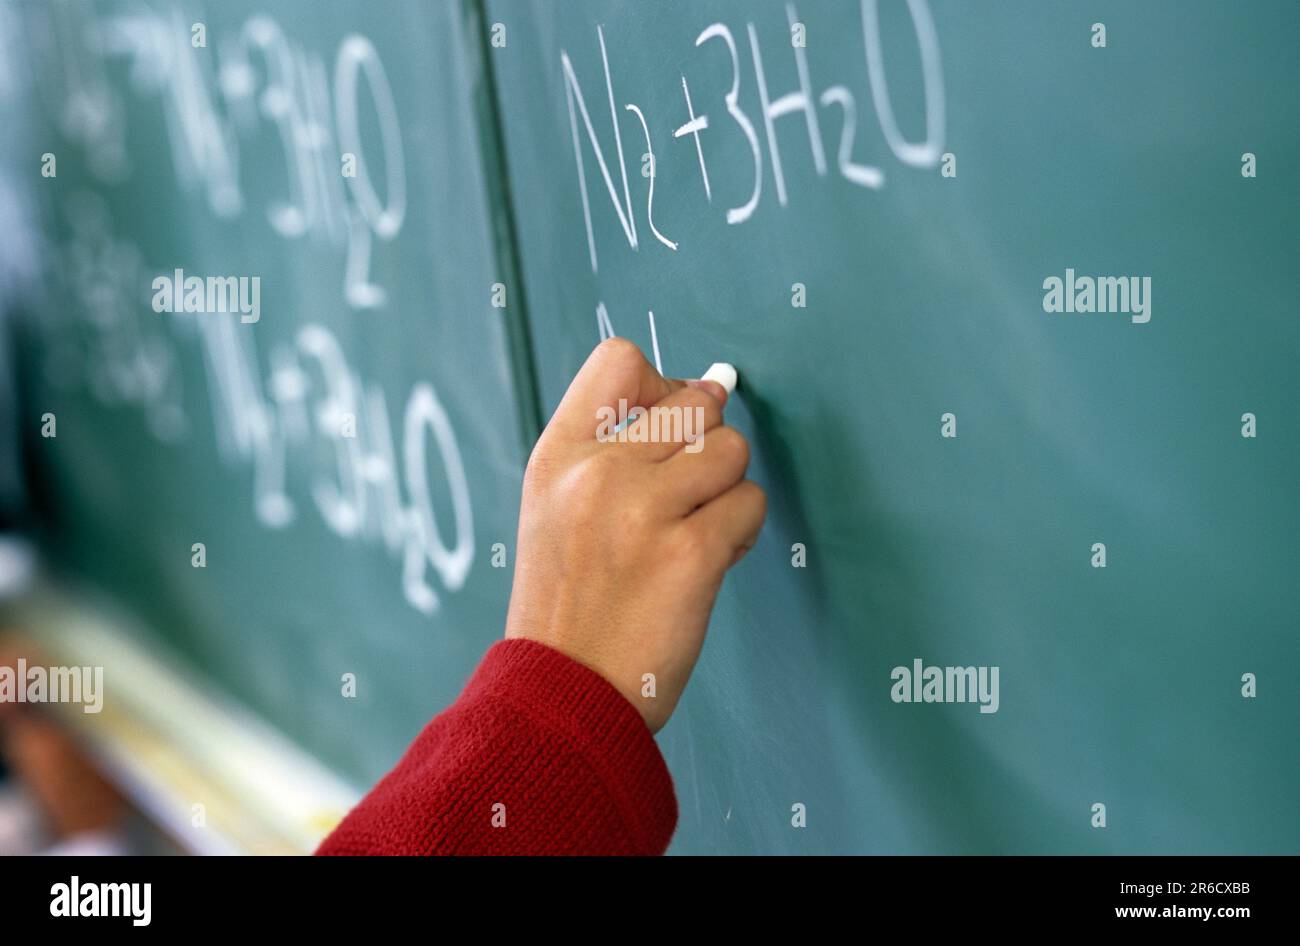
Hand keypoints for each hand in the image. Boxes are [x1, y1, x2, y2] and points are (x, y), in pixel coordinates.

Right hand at [505, 338, 765, 731]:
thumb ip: (616, 448)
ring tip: (695, 531)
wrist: (565, 691)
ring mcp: (645, 510)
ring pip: (732, 450)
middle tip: (686, 496)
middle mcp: (599, 472)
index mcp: (558, 455)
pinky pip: (751, 504)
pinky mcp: (691, 552)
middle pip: (696, 404)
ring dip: (727, 490)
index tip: (670, 424)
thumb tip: (711, 388)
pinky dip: (742, 532)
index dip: (663, 384)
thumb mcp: (556, 508)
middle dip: (706, 445)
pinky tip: (708, 561)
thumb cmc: (570, 604)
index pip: (621, 361)